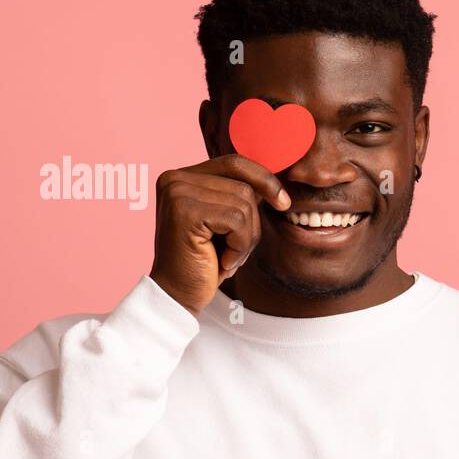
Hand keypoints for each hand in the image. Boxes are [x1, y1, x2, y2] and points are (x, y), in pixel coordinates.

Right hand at [148, 155, 290, 316]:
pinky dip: (239, 246)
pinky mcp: (184, 211)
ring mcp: (177, 192)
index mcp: (182, 176)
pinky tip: (221, 261)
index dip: (264, 179)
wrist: (179, 295)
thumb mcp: (226, 222)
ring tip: (225, 256)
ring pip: (244, 204)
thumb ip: (240, 195)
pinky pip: (237, 220)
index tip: (284, 203)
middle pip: (244, 186)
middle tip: (235, 250)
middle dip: (252, 223)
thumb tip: (274, 181)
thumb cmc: (205, 261)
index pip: (235, 163)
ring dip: (246, 238)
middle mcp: (175, 179)